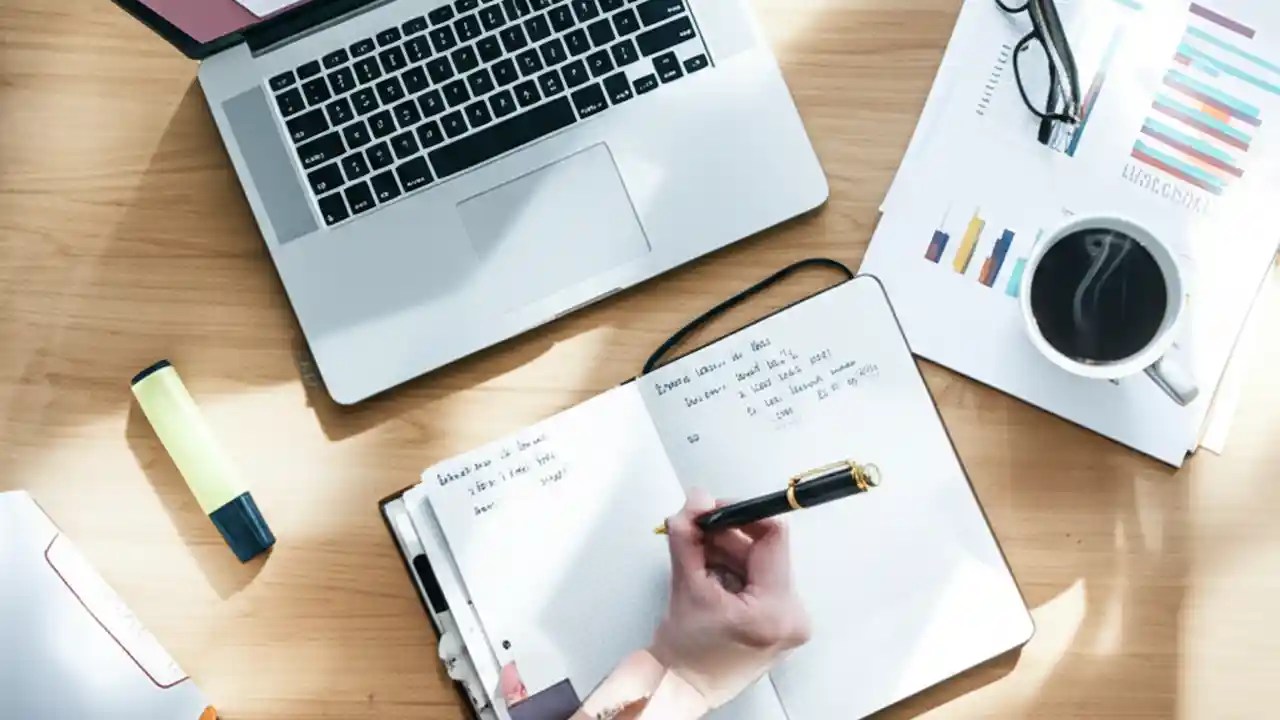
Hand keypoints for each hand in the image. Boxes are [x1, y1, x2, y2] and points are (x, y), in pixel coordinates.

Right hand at [649, 490, 810, 708]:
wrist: (682, 688)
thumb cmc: (684, 656)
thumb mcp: (685, 587)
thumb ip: (689, 538)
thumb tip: (695, 503)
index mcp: (775, 611)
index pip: (773, 538)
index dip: (741, 514)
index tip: (713, 510)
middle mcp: (792, 617)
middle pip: (763, 550)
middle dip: (725, 537)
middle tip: (694, 530)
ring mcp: (789, 621)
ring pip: (759, 563)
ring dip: (726, 554)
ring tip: (697, 562)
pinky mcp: (780, 622)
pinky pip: (759, 580)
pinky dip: (733, 571)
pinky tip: (710, 579)